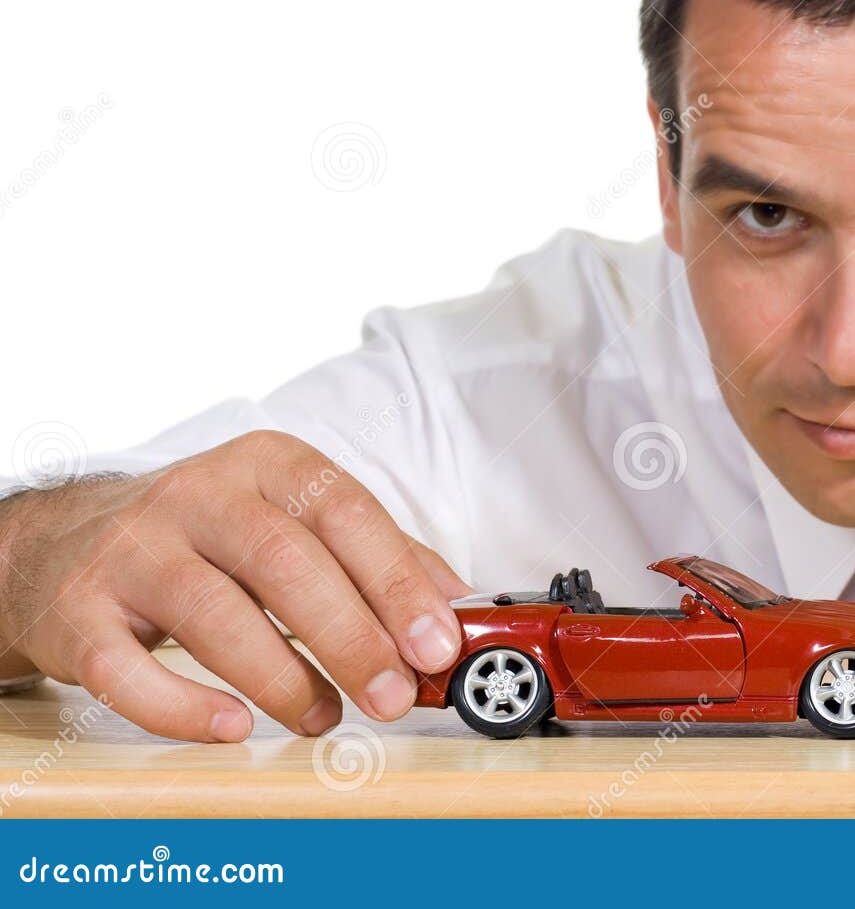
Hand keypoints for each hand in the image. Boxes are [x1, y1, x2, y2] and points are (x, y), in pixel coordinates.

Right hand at [0, 430, 471, 740]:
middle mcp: (199, 494)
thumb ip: (378, 559)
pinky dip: (182, 707)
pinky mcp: (77, 610)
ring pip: (213, 613)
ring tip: (323, 716)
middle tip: (391, 697)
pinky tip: (232, 725)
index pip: (346, 513)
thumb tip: (454, 610)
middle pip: (285, 563)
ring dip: (281, 678)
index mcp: (269, 465)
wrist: (65, 543)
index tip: (437, 644)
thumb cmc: (209, 540)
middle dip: (350, 639)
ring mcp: (132, 549)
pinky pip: (126, 669)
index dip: (397, 582)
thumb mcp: (294, 522)